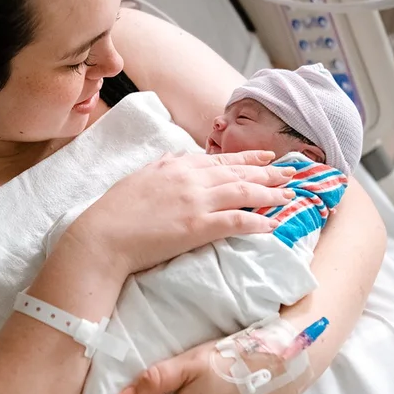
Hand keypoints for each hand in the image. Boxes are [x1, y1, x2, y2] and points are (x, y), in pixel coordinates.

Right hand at [64, 150, 295, 275]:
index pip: (220, 159)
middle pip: (238, 172)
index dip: (248, 158)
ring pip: (244, 192)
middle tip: (291, 173)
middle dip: (268, 171)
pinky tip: (272, 223)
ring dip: (270, 193)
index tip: (267, 157)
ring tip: (290, 196)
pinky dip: (258, 221)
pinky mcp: (197, 226)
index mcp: (176, 165)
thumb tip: (176, 158)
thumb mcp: (140, 177)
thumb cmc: (114, 211)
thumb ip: (162, 166)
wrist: (102, 236)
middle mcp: (190, 178)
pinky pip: (237, 221)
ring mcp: (195, 201)